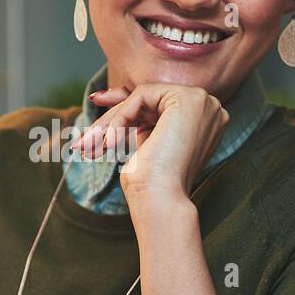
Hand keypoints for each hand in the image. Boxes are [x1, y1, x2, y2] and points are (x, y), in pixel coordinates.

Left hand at [70, 83, 228, 201]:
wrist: (161, 199)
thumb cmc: (152, 182)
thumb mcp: (141, 140)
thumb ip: (133, 114)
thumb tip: (101, 95)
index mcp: (201, 119)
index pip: (157, 104)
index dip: (125, 109)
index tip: (96, 109)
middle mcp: (208, 107)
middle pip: (148, 100)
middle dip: (112, 115)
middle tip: (85, 135)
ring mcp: (202, 101)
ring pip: (142, 97)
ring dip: (111, 120)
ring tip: (90, 143)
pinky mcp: (188, 99)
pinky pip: (141, 96)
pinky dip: (120, 117)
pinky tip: (111, 141)